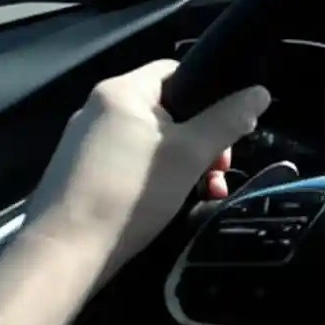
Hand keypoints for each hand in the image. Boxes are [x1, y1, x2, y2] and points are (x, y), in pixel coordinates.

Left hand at [26, 59, 270, 270]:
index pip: (176, 71)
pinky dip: (156, 174)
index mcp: (121, 91)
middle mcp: (97, 108)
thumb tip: (259, 92)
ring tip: (203, 191)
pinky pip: (129, 160)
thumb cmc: (130, 193)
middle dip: (202, 137)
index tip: (229, 128)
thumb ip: (227, 120)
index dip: (210, 93)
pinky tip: (169, 201)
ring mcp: (84, 142)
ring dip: (184, 161)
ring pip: (150, 139)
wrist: (64, 253)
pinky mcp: (79, 172)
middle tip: (219, 169)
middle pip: (167, 109)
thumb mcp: (190, 154)